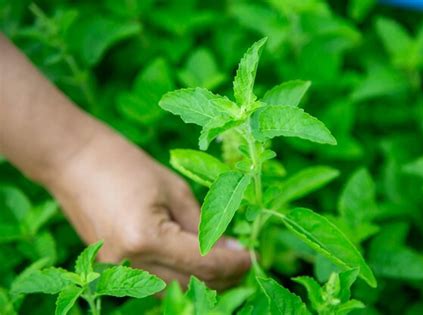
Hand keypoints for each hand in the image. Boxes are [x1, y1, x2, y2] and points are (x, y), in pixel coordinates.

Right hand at [47, 130, 250, 289]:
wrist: (72, 160)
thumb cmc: (124, 164)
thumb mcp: (173, 189)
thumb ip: (202, 223)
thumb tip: (229, 248)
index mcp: (146, 237)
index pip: (204, 264)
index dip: (234, 264)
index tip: (252, 257)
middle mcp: (130, 263)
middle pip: (191, 286)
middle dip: (224, 278)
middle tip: (244, 262)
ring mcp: (116, 270)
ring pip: (174, 290)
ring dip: (204, 282)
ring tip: (226, 264)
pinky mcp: (111, 268)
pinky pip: (155, 282)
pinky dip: (180, 278)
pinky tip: (197, 264)